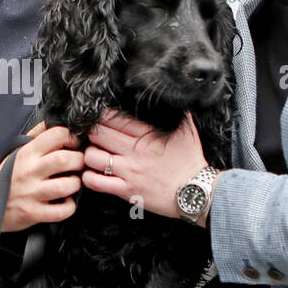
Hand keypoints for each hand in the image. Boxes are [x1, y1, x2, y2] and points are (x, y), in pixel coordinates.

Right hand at [0, 122, 83, 242]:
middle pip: (66, 159)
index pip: (57, 135)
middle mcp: (29, 171)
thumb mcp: (16, 151)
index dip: (72, 138)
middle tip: (78, 165)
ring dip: (76, 184)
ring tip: (72, 183)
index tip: (74, 145)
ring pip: (67, 185)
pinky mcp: (34, 213)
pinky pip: (62, 210)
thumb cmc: (3, 178)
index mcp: (27, 153)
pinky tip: (64, 201)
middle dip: (79, 161)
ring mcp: (32, 193)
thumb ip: (35, 136)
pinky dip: (69, 206)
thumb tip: (53, 121)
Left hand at [80, 110, 208, 219]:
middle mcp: (135, 151)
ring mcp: (129, 171)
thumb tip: (168, 96)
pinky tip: (94, 174)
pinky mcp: (127, 191)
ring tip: (95, 156)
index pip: (113, 118)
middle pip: (98, 134)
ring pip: (92, 157)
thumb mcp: (187, 129)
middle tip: (96, 136)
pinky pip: (96, 182)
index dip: (102, 116)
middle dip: (93, 133)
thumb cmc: (193, 160)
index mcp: (147, 134)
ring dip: (90, 155)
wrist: (199, 190)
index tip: (101, 118)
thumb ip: (175, 111)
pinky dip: (89, 177)